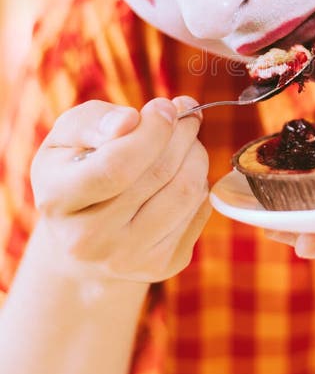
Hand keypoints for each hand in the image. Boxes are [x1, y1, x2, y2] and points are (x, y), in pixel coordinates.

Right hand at [31, 97, 209, 282]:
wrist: (81, 238)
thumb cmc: (76, 171)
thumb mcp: (67, 137)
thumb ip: (94, 121)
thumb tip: (130, 120)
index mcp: (57, 200)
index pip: (116, 166)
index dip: (152, 131)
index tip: (165, 107)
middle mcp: (88, 240)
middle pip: (158, 175)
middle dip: (181, 134)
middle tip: (185, 116)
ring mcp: (127, 259)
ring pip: (186, 192)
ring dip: (196, 155)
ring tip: (186, 141)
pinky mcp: (161, 266)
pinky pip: (198, 211)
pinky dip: (198, 182)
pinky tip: (180, 174)